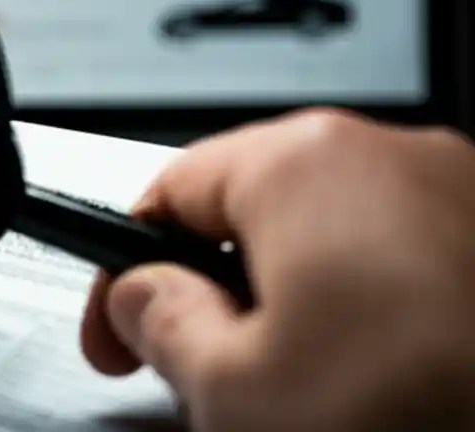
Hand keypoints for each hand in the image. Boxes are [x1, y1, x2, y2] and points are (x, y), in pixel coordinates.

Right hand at [81, 108, 474, 430]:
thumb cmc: (423, 414)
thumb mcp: (234, 390)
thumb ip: (160, 323)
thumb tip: (146, 297)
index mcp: (304, 162)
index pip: (165, 193)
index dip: (124, 271)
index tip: (119, 327)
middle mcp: (390, 153)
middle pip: (252, 211)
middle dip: (219, 289)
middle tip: (212, 373)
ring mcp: (462, 192)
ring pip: (332, 237)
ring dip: (299, 303)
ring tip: (312, 390)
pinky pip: (406, 256)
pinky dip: (376, 308)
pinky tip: (383, 379)